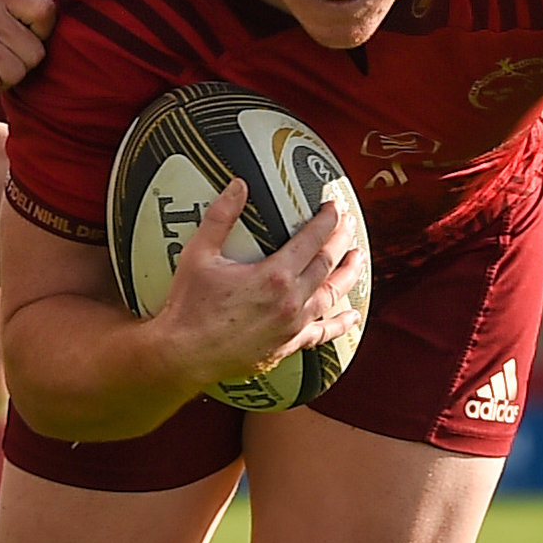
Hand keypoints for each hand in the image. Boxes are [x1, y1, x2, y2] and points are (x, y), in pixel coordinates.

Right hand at [148, 182, 366, 393]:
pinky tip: (352, 317)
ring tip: (358, 258)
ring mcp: (293, 325)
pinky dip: (340, 324)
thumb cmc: (189, 307)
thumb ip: (220, 218)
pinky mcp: (287, 346)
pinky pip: (323, 334)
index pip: (312, 239)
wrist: (184, 355)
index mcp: (274, 274)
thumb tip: (238, 187)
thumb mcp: (199, 255)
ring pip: (332, 295)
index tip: (334, 207)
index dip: (327, 220)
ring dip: (349, 274)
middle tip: (349, 224)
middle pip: (328, 263)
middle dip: (342, 240)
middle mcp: (291, 300)